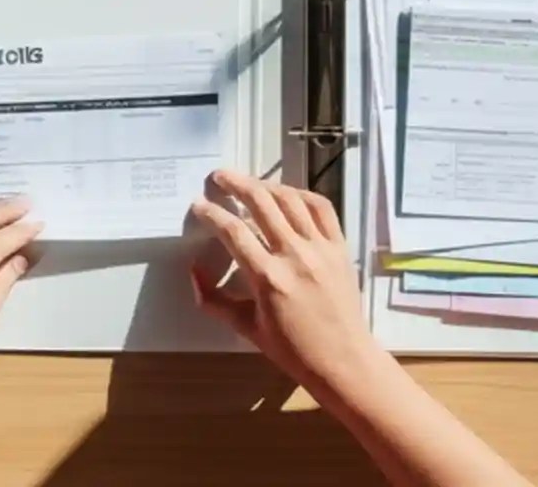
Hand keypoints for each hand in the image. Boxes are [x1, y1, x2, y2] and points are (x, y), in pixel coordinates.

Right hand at [189, 169, 378, 393]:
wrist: (343, 360)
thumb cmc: (293, 350)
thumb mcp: (246, 329)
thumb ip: (215, 300)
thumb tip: (194, 271)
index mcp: (268, 278)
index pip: (233, 232)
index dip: (212, 214)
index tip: (199, 205)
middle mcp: (295, 256)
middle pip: (261, 204)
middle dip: (235, 184)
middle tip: (218, 177)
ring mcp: (321, 248)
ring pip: (290, 200)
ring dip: (266, 185)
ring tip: (248, 182)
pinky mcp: (340, 247)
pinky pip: (322, 208)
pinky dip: (301, 194)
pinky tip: (286, 194)